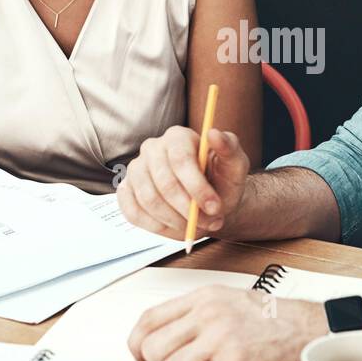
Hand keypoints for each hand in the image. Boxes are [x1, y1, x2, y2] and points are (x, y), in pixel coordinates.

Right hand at [117, 125, 249, 240]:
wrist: (210, 201)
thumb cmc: (222, 180)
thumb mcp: (235, 165)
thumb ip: (229, 147)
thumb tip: (213, 133)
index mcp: (177, 136)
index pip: (180, 160)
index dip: (197, 187)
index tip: (215, 207)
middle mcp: (152, 149)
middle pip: (164, 183)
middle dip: (189, 209)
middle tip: (211, 222)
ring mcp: (135, 170)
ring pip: (149, 201)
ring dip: (176, 221)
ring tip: (197, 225)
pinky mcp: (126, 191)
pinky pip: (133, 213)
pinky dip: (157, 227)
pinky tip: (176, 226)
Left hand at [127, 285, 326, 360]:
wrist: (314, 332)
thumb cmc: (277, 320)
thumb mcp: (232, 301)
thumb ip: (198, 313)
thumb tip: (165, 333)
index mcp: (205, 297)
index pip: (150, 318)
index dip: (136, 341)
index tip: (137, 355)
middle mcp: (209, 315)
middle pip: (154, 348)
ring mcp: (221, 340)